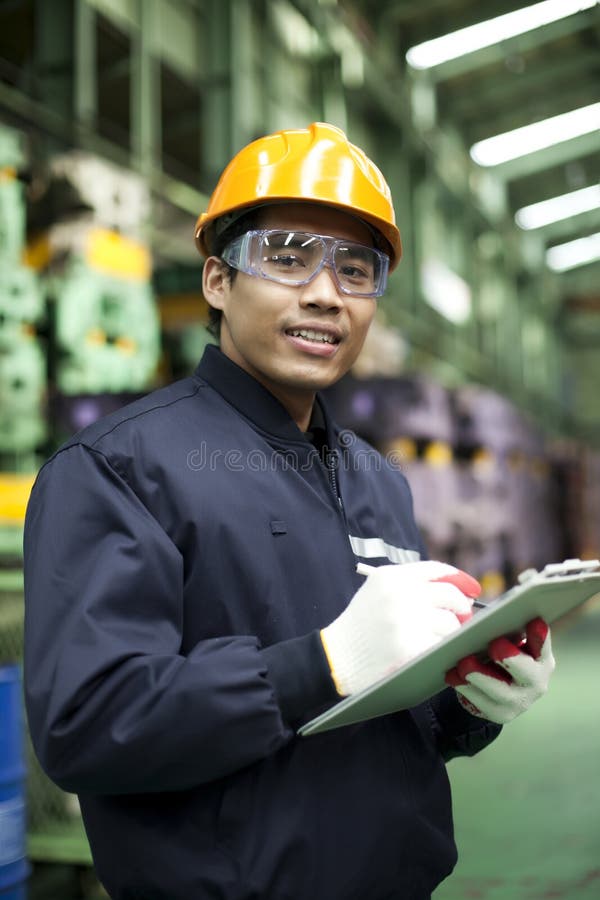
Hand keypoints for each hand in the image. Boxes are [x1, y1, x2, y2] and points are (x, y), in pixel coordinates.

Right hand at [321, 561, 480, 695]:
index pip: (436, 570)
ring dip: (452, 632)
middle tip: (463, 618)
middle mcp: (401, 594)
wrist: (337, 657)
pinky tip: (434, 652)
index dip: (459, 579)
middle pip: (450, 595)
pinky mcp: (412, 647)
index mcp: (392, 577)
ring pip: (451, 623)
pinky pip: (443, 645)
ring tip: (439, 638)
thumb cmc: (360, 626)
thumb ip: (409, 584)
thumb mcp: (377, 591)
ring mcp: (407, 621)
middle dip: (462, 607)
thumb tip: (456, 590)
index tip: (473, 589)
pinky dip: (443, 650)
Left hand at [445, 617, 554, 723]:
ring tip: (464, 664)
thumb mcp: (508, 641)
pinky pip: (482, 702)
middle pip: (526, 671)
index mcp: (540, 658)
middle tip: (494, 645)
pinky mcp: (500, 714)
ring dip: (480, 676)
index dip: (540, 636)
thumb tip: (486, 614)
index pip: (542, 645)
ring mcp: (520, 701)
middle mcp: (536, 681)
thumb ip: (505, 629)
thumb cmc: (502, 657)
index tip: (534, 622)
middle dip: (510, 658)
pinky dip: (466, 688)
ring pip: (501, 692)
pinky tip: (453, 676)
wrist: (494, 690)